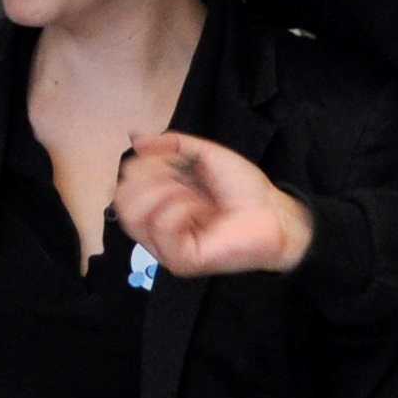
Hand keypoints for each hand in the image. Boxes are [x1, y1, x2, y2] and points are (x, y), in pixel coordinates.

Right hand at [115, 132, 314, 277]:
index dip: (147, 163)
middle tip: (184, 180)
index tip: (176, 162)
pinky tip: (200, 212)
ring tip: (193, 197)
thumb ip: (172, 144)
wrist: (276, 215)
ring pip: (133, 214)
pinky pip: (161, 227)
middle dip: (152, 177)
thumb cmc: (243, 190)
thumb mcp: (205, 155)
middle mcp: (154, 226)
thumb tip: (137, 138)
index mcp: (157, 203)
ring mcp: (163, 246)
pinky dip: (180, 210)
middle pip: (121, 197)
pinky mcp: (178, 259)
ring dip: (166, 193)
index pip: (125, 180)